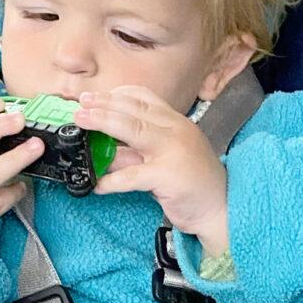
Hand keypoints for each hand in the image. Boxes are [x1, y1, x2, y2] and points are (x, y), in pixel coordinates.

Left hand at [74, 86, 229, 256]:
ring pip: (132, 130)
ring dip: (102, 123)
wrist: (222, 208)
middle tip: (79, 106)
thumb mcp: (167, 159)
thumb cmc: (195, 184)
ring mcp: (173, 151)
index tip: (94, 97)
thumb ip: (139, 152)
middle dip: (102, 105)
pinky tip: (98, 184)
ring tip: (80, 124)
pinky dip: (112, 180)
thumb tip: (108, 150)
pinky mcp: (168, 175)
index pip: (144, 98)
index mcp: (176, 122)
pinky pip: (133, 175)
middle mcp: (175, 130)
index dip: (116, 95)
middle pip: (133, 109)